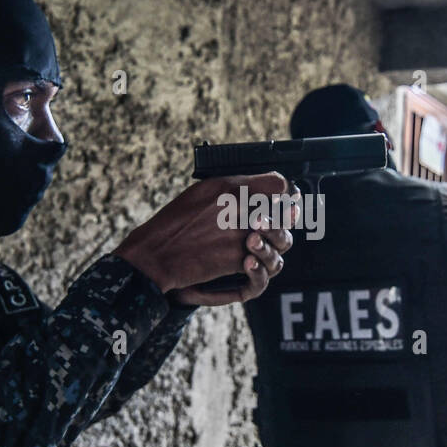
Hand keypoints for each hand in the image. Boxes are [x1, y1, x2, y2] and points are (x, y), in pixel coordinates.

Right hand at [112, 173, 297, 306]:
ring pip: (281, 238)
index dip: (287, 192)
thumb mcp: (202, 191)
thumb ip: (233, 186)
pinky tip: (252, 258)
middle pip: (284, 211)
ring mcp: (242, 234)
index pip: (278, 184)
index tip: (289, 196)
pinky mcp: (240, 259)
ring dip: (278, 240)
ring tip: (269, 240)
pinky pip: (265, 261)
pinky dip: (261, 262)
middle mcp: (240, 208)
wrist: (158, 254)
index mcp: (231, 187)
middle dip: (287, 216)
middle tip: (288, 217)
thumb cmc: (176, 222)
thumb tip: (258, 187)